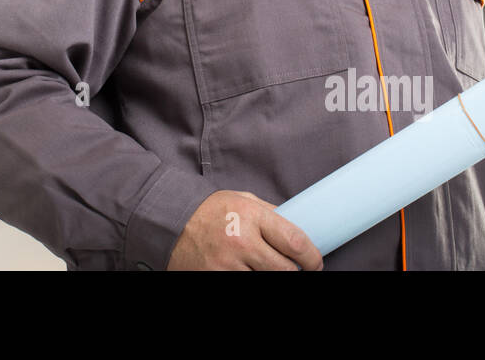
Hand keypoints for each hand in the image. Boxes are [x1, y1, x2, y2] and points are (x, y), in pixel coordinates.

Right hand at [167, 189, 322, 269]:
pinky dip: (251, 278)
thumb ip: (269, 213)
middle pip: (286, 270)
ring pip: (267, 281)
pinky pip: (245, 285)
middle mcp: (241, 241)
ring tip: (266, 267)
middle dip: (296, 272)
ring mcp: (227, 264)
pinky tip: (249, 272)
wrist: (169, 222)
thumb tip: (298, 226)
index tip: (315, 262)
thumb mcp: (241, 200)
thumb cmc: (208, 210)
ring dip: (272, 276)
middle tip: (296, 270)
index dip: (312, 257)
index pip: (295, 242)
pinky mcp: (216, 278)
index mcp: (251, 215)